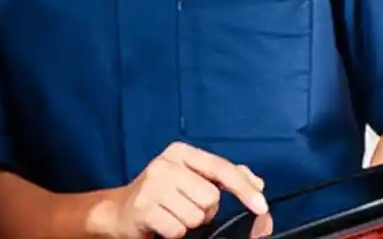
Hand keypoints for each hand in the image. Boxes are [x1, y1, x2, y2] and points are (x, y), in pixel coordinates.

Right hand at [101, 141, 267, 238]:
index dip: (244, 188)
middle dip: (205, 210)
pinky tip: (162, 223)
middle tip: (185, 207)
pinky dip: (175, 233)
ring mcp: (152, 185)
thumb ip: (225, 177)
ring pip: (196, 216)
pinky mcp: (143, 208)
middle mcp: (165, 163)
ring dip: (189, 223)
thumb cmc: (162, 194)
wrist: (121, 212)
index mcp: (181, 152)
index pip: (221, 168)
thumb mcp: (192, 178)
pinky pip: (178, 230)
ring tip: (173, 215)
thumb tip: (257, 183)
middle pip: (211, 197)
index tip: (261, 207)